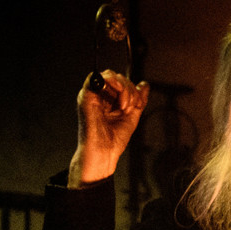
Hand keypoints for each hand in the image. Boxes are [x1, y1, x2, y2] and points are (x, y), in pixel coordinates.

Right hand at [68, 70, 149, 185]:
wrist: (104, 153)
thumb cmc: (114, 140)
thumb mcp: (132, 116)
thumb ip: (138, 100)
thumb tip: (145, 84)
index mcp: (108, 100)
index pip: (121, 83)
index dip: (133, 89)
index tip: (139, 104)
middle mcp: (99, 96)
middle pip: (117, 77)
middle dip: (130, 89)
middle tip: (132, 107)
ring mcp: (92, 95)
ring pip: (110, 75)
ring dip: (124, 88)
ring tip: (125, 107)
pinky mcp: (85, 97)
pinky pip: (96, 78)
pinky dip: (112, 82)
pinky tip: (119, 98)